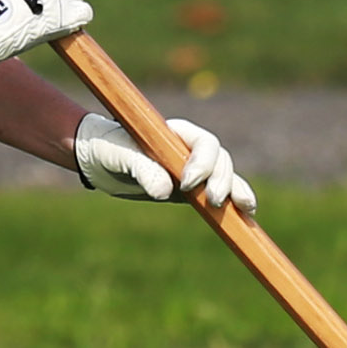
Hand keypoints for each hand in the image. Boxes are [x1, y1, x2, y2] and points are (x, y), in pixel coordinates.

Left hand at [78, 112, 252, 216]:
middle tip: (214, 201)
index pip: (204, 143)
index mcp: (176, 133)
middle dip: (222, 180)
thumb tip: (164, 191)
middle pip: (220, 160)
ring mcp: (193, 169)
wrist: (99, 161)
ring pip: (225, 176)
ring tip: (245, 208)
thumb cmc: (108, 148)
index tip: (187, 183)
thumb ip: (141, 168)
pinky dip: (233, 202)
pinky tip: (247, 214)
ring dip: (236, 190)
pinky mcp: (190, 190)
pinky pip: (218, 193)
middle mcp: (189, 149)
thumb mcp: (119, 155)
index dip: (203, 162)